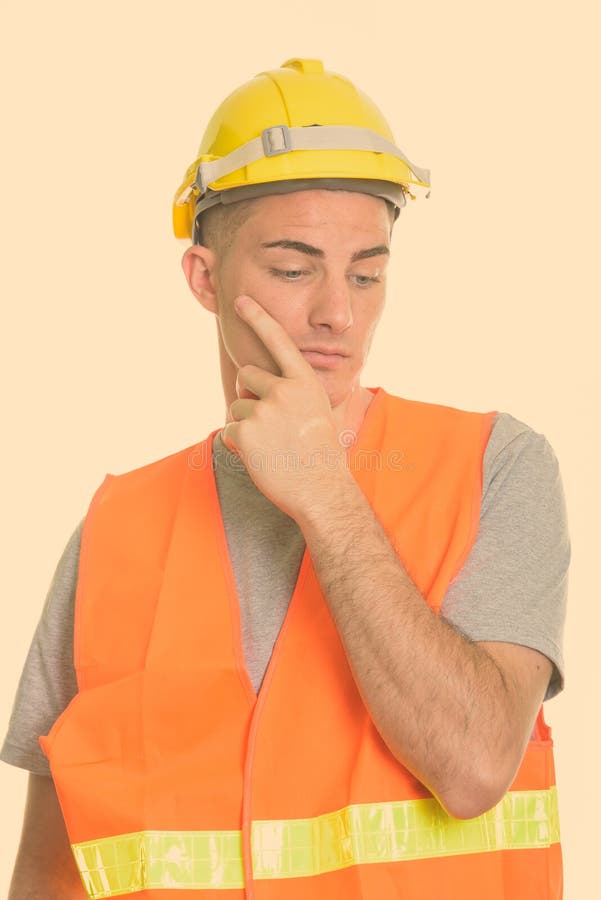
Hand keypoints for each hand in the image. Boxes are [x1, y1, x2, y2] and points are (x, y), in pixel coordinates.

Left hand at [221, 294, 350, 520]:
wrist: (321, 490)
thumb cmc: (321, 455)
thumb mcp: (319, 412)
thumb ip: (296, 393)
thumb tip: (267, 386)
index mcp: (305, 382)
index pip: (279, 342)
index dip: (258, 318)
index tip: (240, 301)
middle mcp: (284, 390)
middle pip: (247, 375)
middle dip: (249, 393)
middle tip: (269, 421)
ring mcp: (263, 410)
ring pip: (237, 405)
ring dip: (246, 423)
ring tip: (271, 444)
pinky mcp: (245, 431)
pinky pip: (229, 430)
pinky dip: (239, 444)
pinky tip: (261, 456)